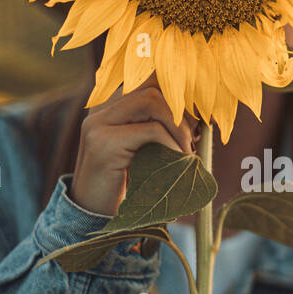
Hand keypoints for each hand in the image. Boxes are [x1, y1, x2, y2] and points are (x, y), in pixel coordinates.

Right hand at [70, 79, 195, 216]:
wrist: (95, 215)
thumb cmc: (126, 182)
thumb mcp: (144, 148)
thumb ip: (158, 126)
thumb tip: (197, 113)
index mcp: (110, 104)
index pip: (148, 78)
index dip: (176, 92)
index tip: (195, 118)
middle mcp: (101, 108)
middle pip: (152, 86)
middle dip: (180, 111)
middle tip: (193, 140)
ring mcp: (98, 123)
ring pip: (151, 101)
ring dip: (178, 126)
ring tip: (186, 152)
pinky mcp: (104, 143)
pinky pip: (150, 131)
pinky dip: (172, 144)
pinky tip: (178, 160)